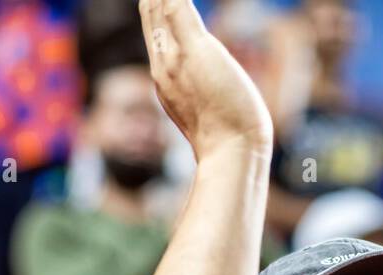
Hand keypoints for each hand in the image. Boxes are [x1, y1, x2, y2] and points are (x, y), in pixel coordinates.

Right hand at [139, 0, 272, 160]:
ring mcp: (175, 56)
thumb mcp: (204, 108)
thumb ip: (197, 88)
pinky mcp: (195, 48)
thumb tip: (204, 83)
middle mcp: (163, 64)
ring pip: (159, 4)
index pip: (154, 29)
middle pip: (150, 11)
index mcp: (164, 77)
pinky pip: (177, 3)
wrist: (233, 151)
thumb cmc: (227, 137)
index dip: (152, 3)